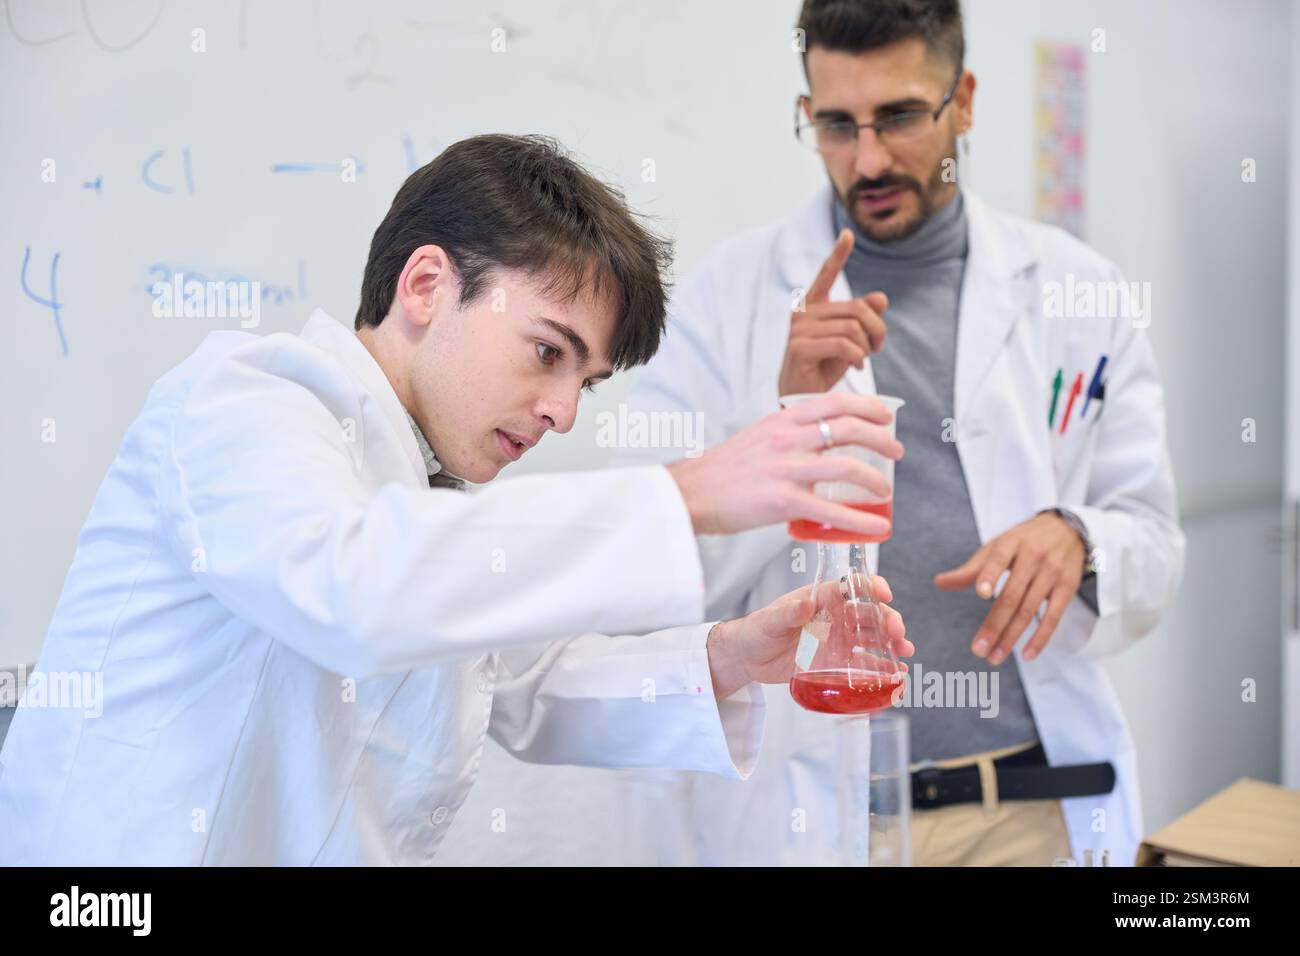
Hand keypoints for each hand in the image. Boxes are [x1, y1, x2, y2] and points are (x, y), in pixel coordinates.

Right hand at [667, 392, 902, 536]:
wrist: (692, 492)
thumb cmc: (724, 469)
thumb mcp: (759, 435)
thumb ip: (789, 435)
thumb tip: (819, 443)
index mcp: (783, 420)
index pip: (835, 402)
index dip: (867, 406)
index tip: (885, 415)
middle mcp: (788, 439)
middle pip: (849, 429)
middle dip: (882, 438)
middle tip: (896, 450)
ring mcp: (787, 470)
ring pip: (847, 467)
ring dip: (875, 479)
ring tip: (886, 489)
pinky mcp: (784, 502)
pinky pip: (833, 512)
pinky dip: (860, 521)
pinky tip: (876, 526)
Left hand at [706, 576, 910, 699]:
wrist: (748, 658)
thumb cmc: (757, 630)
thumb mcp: (769, 620)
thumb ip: (787, 613)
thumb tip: (806, 604)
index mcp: (822, 598)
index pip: (853, 586)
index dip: (872, 586)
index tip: (884, 593)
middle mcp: (836, 616)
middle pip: (870, 613)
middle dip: (889, 619)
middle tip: (898, 633)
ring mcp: (839, 639)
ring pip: (873, 637)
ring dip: (892, 643)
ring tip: (905, 653)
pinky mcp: (837, 661)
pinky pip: (864, 663)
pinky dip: (882, 667)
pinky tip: (896, 674)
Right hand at [778, 228, 887, 395]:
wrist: (803, 401)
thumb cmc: (824, 368)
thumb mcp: (850, 341)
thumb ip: (862, 319)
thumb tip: (880, 298)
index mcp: (812, 307)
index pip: (826, 275)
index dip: (838, 255)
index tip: (847, 234)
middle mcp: (802, 314)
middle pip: (856, 308)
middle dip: (876, 329)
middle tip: (878, 347)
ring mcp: (798, 330)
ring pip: (852, 328)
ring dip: (867, 346)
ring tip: (865, 360)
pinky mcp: (799, 348)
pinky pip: (843, 344)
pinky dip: (858, 357)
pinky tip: (858, 366)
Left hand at [933, 512, 1086, 664]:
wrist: (1066, 530)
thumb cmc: (1022, 541)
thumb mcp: (997, 547)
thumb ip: (971, 570)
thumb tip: (938, 583)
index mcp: (1011, 543)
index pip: (999, 559)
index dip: (990, 575)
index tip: (981, 594)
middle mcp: (1033, 557)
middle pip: (1012, 596)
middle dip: (994, 625)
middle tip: (977, 650)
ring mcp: (1052, 573)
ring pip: (1029, 610)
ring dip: (1011, 637)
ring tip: (994, 657)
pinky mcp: (1067, 588)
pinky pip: (1054, 617)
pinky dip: (1041, 638)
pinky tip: (1027, 655)